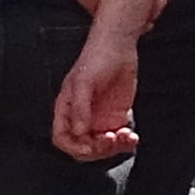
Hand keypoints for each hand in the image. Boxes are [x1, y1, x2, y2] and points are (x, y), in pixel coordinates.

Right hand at [52, 31, 143, 161]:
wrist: (119, 45)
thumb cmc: (96, 58)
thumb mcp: (84, 82)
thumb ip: (80, 108)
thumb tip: (79, 132)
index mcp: (67, 109)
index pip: (62, 138)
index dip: (73, 148)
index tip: (89, 148)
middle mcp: (81, 117)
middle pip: (83, 146)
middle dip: (97, 149)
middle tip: (111, 139)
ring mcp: (99, 118)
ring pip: (102, 146)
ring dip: (114, 148)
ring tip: (126, 136)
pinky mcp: (115, 117)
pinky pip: (118, 139)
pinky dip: (125, 143)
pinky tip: (132, 137)